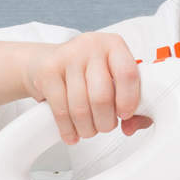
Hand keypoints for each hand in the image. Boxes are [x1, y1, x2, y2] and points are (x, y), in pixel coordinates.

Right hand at [21, 32, 151, 143]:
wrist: (48, 60)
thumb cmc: (89, 72)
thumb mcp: (114, 79)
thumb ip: (132, 103)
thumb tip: (131, 127)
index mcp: (114, 45)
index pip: (127, 74)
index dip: (129, 101)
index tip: (125, 115)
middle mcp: (91, 46)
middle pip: (102, 96)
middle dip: (106, 122)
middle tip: (105, 126)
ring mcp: (67, 56)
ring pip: (80, 107)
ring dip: (87, 128)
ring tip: (89, 130)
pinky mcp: (47, 71)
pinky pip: (60, 109)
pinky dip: (68, 128)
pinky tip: (72, 134)